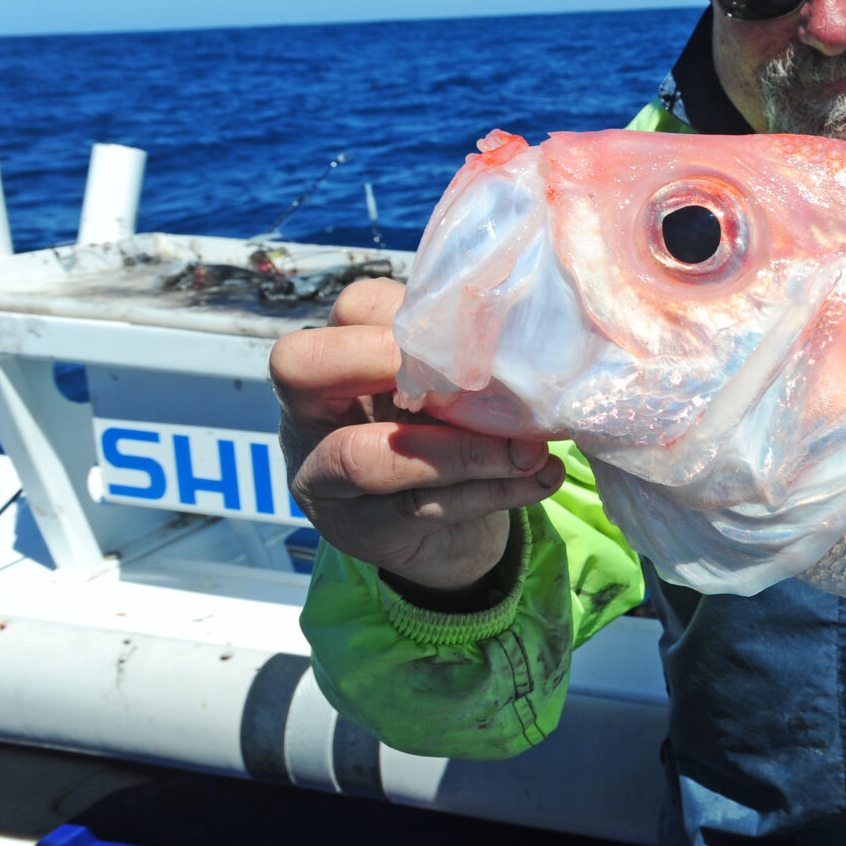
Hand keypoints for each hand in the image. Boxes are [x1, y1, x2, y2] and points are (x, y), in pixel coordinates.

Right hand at [271, 277, 563, 593]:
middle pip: (304, 367)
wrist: (444, 537)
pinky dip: (496, 491)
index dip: (413, 317)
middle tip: (478, 385)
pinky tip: (542, 478)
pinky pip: (424, 508)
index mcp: (336, 360)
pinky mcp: (363, 533)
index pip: (350, 308)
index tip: (481, 339)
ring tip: (531, 451)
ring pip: (373, 457)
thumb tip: (522, 350)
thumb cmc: (443, 441)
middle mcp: (307, 414)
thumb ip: (463, 369)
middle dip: (398, 367)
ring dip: (469, 452)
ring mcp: (323, 481)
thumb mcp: (446, 396)